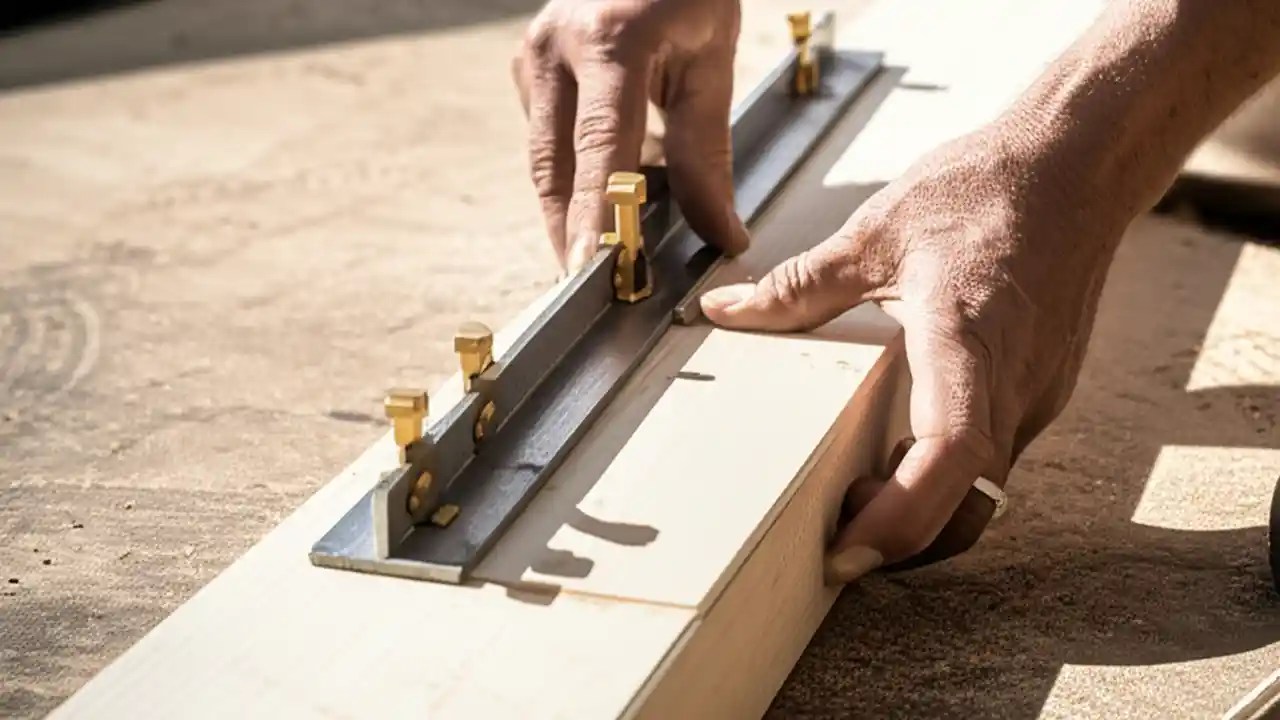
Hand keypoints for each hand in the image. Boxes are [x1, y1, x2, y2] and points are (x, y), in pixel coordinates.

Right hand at [512, 0, 748, 272]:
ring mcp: (532, 55)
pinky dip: (575, 173)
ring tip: (608, 248)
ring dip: (572, 207)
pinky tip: (605, 191)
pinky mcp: (527, 67)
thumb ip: (708, 152)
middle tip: (594, 285)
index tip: (591, 268)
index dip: (593, 214)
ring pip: (545, 159)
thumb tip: (720, 233)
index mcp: (610, 41)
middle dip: (570, 232)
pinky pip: (548, 138)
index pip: (598, 148)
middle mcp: (556, 47)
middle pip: (553, 167)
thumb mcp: (712, 59)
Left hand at [699, 122, 1126, 582]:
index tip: (846, 551)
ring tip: (859, 489)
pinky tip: (901, 450)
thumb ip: (797, 286)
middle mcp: (1014, 383)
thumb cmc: (985, 188)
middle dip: (900, 536)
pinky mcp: (1042, 391)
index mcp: (968, 342)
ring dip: (923, 510)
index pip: (948, 457)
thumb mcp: (875, 231)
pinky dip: (946, 478)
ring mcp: (1037, 393)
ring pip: (984, 492)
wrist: (1078, 164)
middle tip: (835, 529)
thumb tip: (725, 310)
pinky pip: (995, 460)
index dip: (899, 519)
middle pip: (966, 503)